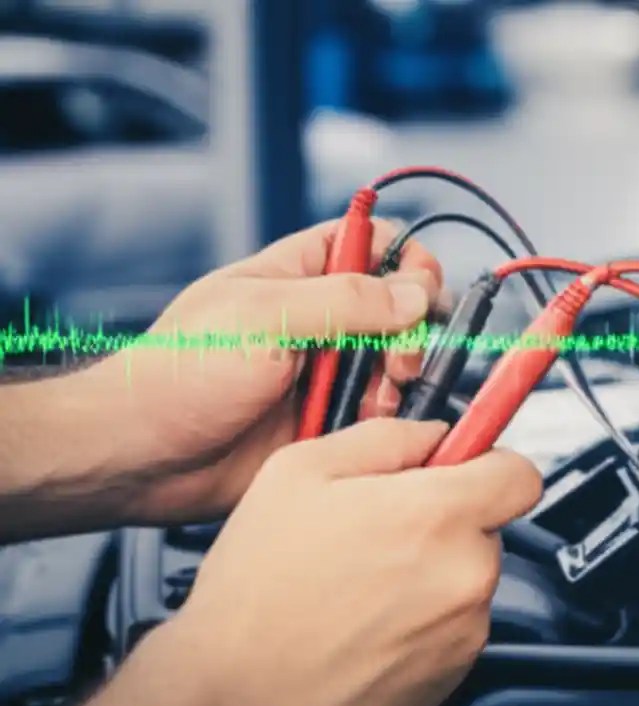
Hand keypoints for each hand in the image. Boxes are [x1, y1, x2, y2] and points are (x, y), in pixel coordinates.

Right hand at [77, 419, 542, 705]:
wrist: (240, 694)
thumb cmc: (259, 591)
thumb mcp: (300, 472)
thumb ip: (387, 437)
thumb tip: (433, 432)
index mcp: (437, 514)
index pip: (521, 473)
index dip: (489, 462)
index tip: (462, 466)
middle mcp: (465, 573)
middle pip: (489, 523)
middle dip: (446, 517)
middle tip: (380, 527)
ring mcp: (465, 627)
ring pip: (469, 572)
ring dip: (433, 567)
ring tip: (361, 580)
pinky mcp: (456, 668)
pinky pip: (456, 620)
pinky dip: (424, 614)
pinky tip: (368, 618)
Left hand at [86, 218, 445, 524]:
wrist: (144, 457)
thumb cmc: (178, 375)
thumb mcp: (265, 318)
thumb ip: (346, 300)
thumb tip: (416, 292)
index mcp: (296, 275)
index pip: (372, 243)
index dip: (406, 260)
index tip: (421, 290)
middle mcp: (316, 321)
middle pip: (398, 310)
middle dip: (409, 334)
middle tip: (394, 360)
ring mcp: (322, 373)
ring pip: (393, 367)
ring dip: (394, 383)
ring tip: (370, 400)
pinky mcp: (323, 421)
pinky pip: (376, 416)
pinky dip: (380, 421)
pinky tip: (355, 426)